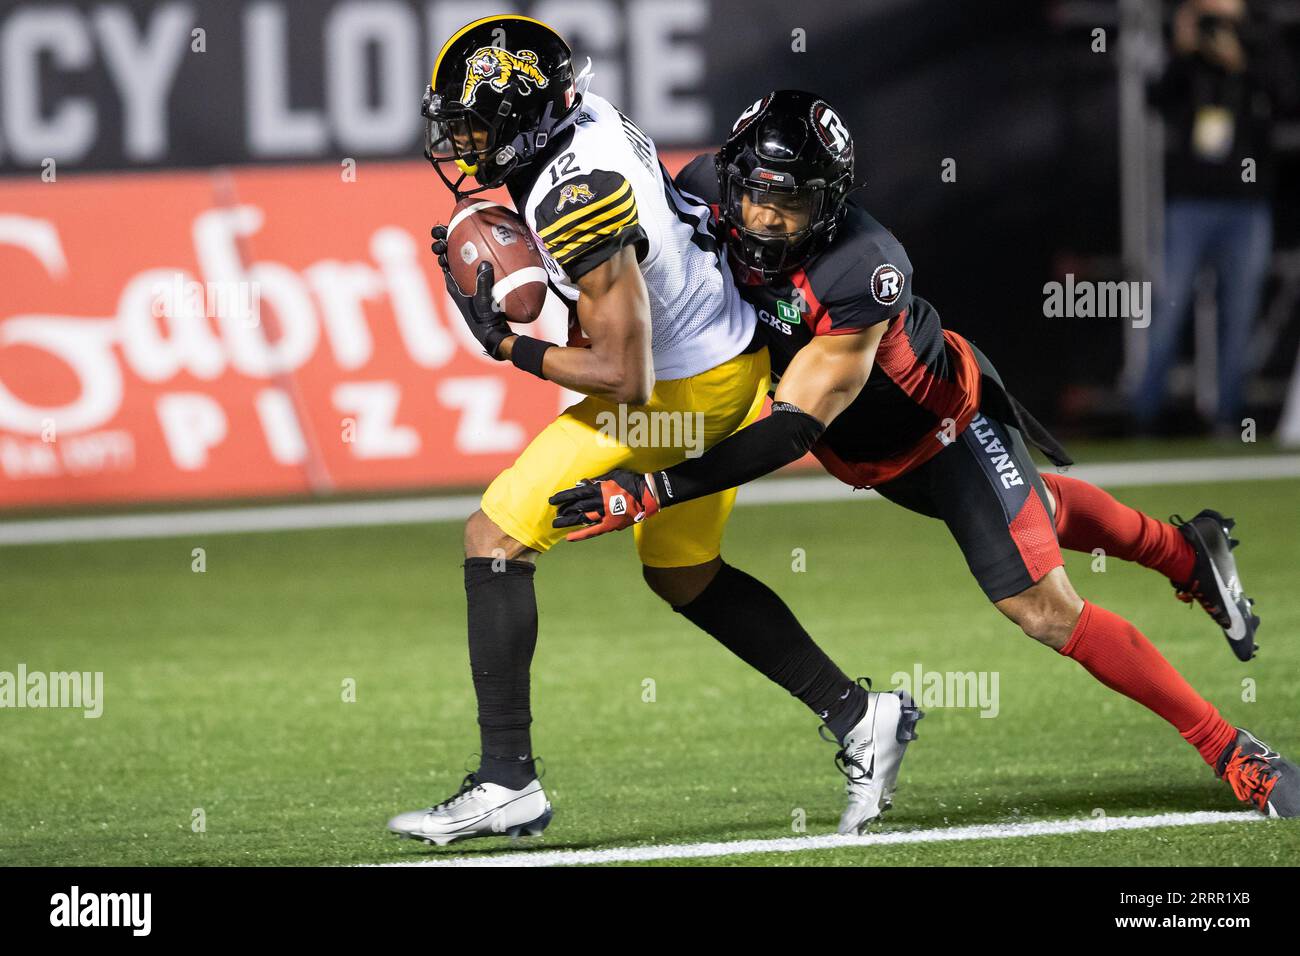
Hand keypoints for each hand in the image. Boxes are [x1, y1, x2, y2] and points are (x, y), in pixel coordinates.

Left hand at [431, 224, 510, 358]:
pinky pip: (481, 271)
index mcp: (455, 287)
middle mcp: (461, 286)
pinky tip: (495, 250)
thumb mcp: (484, 302)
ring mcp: (472, 288)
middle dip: (447, 245)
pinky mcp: (483, 290)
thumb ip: (483, 283)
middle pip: (451, 260)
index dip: (441, 249)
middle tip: (447, 231)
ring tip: (466, 235)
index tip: (440, 236)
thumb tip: (484, 263)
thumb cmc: (487, 321)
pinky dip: (483, 260)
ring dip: (462, 251)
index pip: (444, 263)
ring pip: (464, 265)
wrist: (496, 336)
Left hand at [549, 469, 660, 540]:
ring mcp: (606, 515)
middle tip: (555, 513)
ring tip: (557, 523)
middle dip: (565, 510)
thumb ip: (598, 480)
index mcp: (601, 490)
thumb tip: (583, 483)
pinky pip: (593, 531)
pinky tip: (569, 537)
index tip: (553, 500)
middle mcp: (601, 503)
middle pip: (578, 507)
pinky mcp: (611, 524)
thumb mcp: (614, 475)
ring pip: (583, 519)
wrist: (648, 495)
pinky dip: (581, 534)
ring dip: (569, 521)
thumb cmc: (631, 482)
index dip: (564, 497)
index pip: (577, 493)